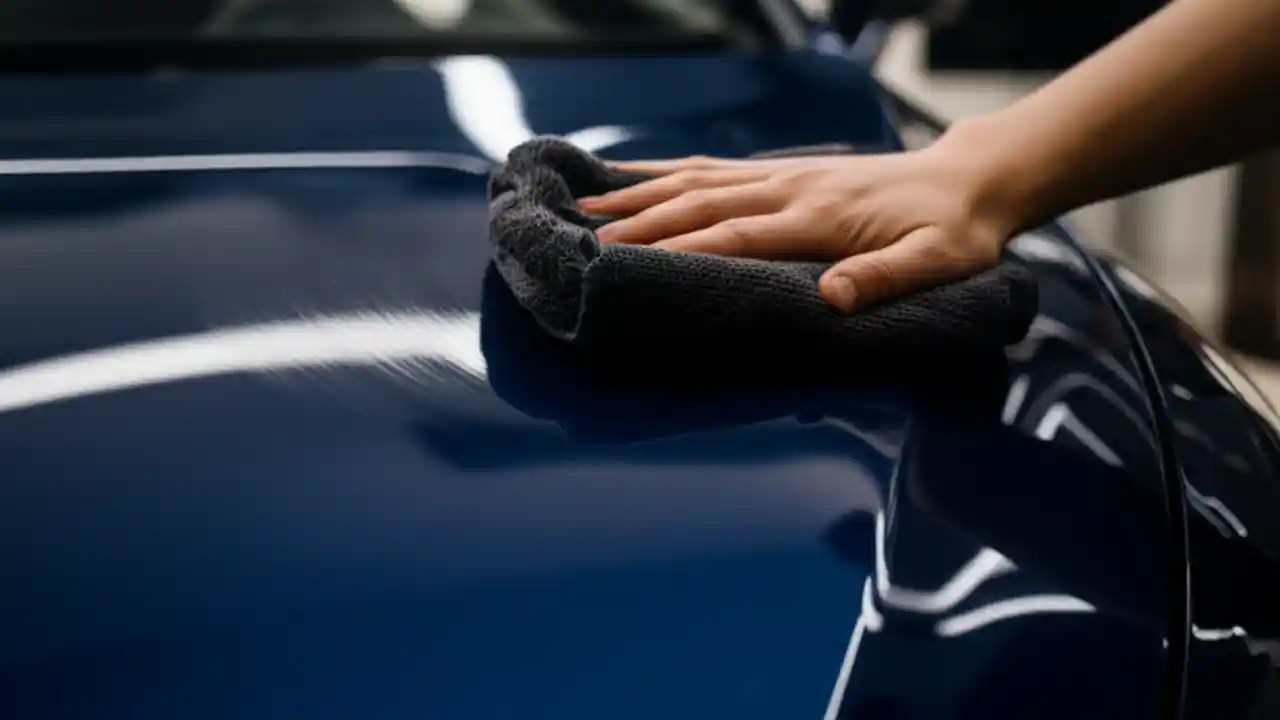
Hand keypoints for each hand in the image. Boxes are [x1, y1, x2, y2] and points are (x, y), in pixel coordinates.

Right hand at [578, 135, 1021, 312]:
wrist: (970, 179)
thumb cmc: (954, 231)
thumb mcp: (938, 262)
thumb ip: (884, 279)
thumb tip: (831, 300)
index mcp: (819, 216)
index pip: (734, 234)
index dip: (679, 250)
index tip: (626, 263)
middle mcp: (790, 188)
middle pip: (699, 203)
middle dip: (639, 223)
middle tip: (583, 242)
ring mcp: (783, 175)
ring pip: (697, 179)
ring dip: (641, 193)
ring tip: (588, 205)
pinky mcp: (784, 172)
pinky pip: (714, 168)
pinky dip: (669, 172)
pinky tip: (639, 180)